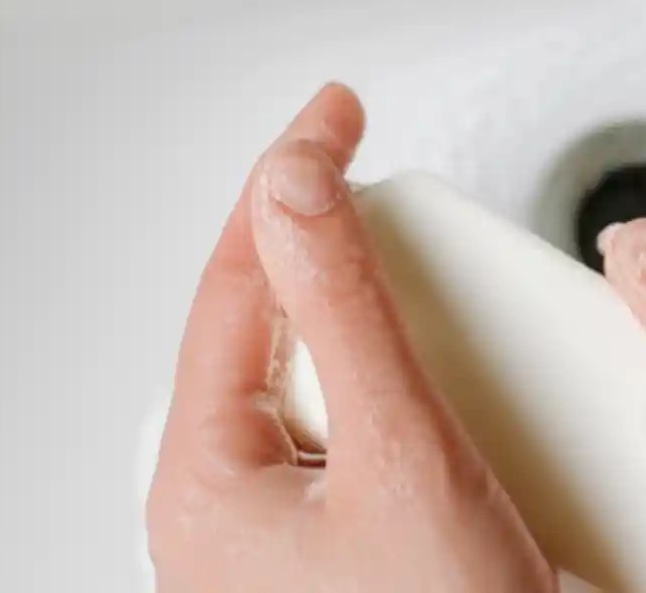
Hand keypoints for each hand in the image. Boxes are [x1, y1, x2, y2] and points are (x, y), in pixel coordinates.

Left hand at [147, 85, 554, 592]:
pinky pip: (355, 422)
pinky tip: (440, 365)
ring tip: (416, 273)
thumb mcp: (401, 454)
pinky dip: (397, 375)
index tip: (333, 113)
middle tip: (377, 182)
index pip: (232, 287)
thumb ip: (345, 309)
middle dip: (322, 248)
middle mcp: (230, 501)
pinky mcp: (345, 533)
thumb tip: (295, 184)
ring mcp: (286, 522)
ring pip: (314, 375)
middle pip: (266, 328)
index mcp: (206, 480)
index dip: (283, 183)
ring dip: (366, 315)